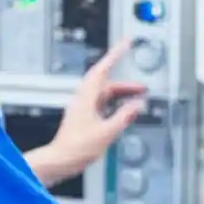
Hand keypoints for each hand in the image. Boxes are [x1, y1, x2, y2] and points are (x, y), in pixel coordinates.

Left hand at [24, 39, 146, 186]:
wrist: (60, 160)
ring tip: (138, 99)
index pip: (103, 68)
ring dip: (122, 94)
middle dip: (126, 83)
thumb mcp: (106, 132)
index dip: (116, 54)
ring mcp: (83, 108)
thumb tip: (137, 106)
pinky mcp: (84, 118)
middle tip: (142, 86)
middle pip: (107, 83)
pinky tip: (123, 112)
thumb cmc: (76, 147)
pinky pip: (103, 105)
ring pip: (105, 95)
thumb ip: (123, 117)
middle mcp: (83, 99)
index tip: (125, 43)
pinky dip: (115, 105)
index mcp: (86, 97)